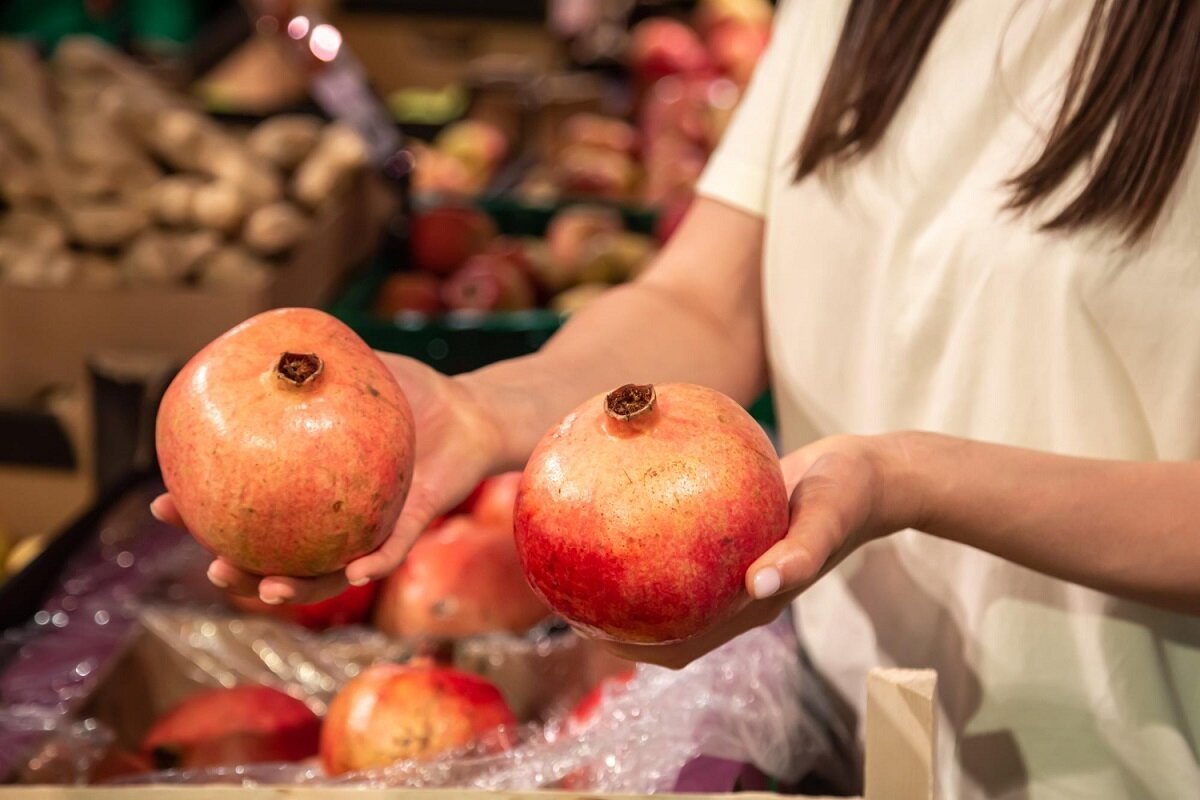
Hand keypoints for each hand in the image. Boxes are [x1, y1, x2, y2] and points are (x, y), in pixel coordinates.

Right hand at [151, 353, 508, 603]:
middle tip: (211, 567)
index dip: (201, 511)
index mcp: (304, 484)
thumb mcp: (354, 369)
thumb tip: (260, 345)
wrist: (469, 410)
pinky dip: (371, 564)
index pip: (243, 505)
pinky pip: (390, 552)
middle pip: (273, 556)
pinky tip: (353, 572)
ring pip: (326, 574)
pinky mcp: (412, 527)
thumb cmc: (408, 391)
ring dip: (295, 589)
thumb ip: (309, 361)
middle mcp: (330, 517)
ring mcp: (369, 528)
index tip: (164, 504)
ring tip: (267, 588)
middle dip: (237, 570)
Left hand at [597, 434, 919, 668]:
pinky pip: (679, 538)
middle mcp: (733, 590)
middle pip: (660, 621)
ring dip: (625, 576)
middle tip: (563, 586)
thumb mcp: (828, 517)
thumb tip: (760, 585)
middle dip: (611, 616)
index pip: (678, 644)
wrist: (868, 473)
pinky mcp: (729, 534)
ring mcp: (730, 564)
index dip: (631, 647)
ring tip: (578, 543)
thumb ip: (802, 552)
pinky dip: (649, 529)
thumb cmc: (850, 494)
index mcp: (750, 605)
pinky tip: (621, 489)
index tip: (586, 628)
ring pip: (666, 583)